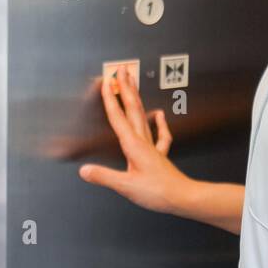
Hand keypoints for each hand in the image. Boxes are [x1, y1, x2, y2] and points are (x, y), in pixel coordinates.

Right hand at [78, 65, 191, 215]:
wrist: (183, 197)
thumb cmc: (158, 192)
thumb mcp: (126, 186)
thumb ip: (104, 176)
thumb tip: (84, 170)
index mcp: (133, 146)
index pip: (118, 118)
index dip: (111, 99)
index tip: (107, 82)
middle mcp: (143, 141)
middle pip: (132, 108)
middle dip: (126, 88)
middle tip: (122, 70)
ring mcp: (153, 146)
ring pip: (143, 116)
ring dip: (137, 98)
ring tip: (134, 84)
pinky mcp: (159, 155)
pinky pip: (160, 134)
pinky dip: (160, 122)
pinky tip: (160, 115)